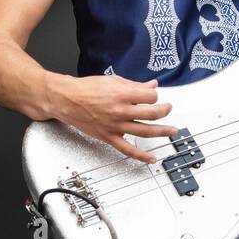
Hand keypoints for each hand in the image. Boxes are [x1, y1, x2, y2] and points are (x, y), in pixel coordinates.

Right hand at [47, 74, 178, 163]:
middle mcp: (120, 111)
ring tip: (172, 131)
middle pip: (152, 114)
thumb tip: (151, 85)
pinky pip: (128, 150)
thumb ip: (135, 85)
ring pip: (145, 132)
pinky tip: (151, 158)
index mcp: (122, 95)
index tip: (153, 96)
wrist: (67, 99)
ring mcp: (115, 126)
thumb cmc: (86, 89)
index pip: (151, 97)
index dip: (155, 96)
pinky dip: (141, 156)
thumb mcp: (113, 81)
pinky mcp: (109, 137)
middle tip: (168, 109)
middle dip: (165, 111)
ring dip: (162, 132)